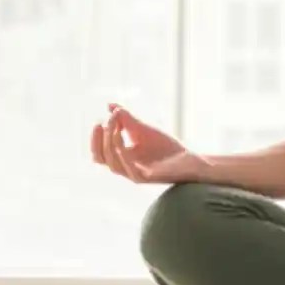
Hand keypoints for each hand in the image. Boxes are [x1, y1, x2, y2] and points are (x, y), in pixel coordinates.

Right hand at [90, 102, 208, 183]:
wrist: (188, 159)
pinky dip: (123, 155)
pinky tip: (122, 142)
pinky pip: (129, 169)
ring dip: (111, 143)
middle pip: (101, 158)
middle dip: (99, 140)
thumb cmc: (166, 146)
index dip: (96, 137)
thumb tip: (110, 106)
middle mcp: (124, 167)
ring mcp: (134, 174)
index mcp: (121, 157)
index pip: (99, 152)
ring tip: (114, 126)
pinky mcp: (146, 178)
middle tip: (103, 122)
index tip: (100, 119)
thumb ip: (126, 118)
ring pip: (113, 164)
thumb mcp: (142, 128)